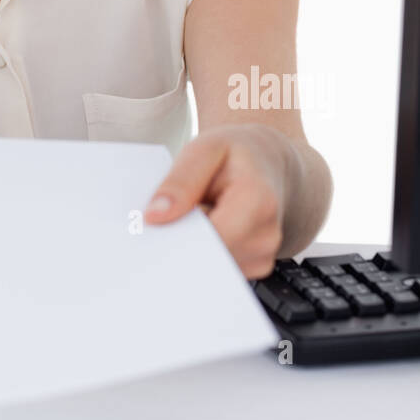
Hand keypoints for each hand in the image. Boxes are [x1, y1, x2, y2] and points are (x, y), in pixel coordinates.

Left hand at [144, 124, 292, 278]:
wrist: (267, 165)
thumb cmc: (235, 157)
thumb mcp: (205, 149)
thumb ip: (180, 181)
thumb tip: (155, 215)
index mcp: (258, 202)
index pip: (211, 237)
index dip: (177, 234)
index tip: (152, 225)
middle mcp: (265, 236)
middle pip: (207, 258)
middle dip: (178, 242)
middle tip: (161, 220)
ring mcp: (261, 257)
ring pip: (207, 268)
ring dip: (188, 246)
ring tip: (188, 217)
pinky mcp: (252, 268)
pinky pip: (214, 270)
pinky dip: (199, 252)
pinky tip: (198, 230)